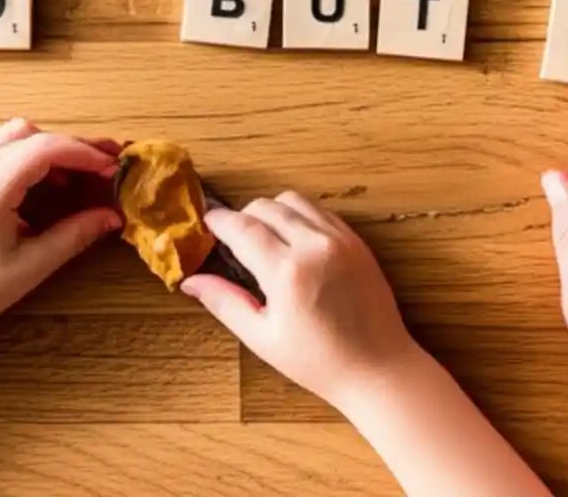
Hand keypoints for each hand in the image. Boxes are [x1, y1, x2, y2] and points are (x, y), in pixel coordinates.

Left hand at [0, 119, 124, 334]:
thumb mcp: (30, 265)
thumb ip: (74, 234)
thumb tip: (112, 217)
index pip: (45, 148)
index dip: (85, 152)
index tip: (112, 167)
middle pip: (30, 134)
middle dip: (71, 146)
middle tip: (104, 164)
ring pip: (9, 137)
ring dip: (45, 148)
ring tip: (72, 177)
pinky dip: (22, 158)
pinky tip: (37, 187)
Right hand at [180, 191, 416, 408]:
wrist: (378, 367)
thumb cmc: (317, 361)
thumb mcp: (262, 337)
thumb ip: (224, 302)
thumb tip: (190, 281)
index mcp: (287, 272)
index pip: (241, 227)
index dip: (219, 221)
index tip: (207, 224)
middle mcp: (314, 246)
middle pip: (265, 205)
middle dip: (243, 217)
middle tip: (234, 241)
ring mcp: (340, 240)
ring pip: (294, 200)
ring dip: (272, 211)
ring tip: (264, 238)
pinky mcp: (357, 241)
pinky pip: (320, 211)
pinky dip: (299, 216)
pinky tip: (293, 241)